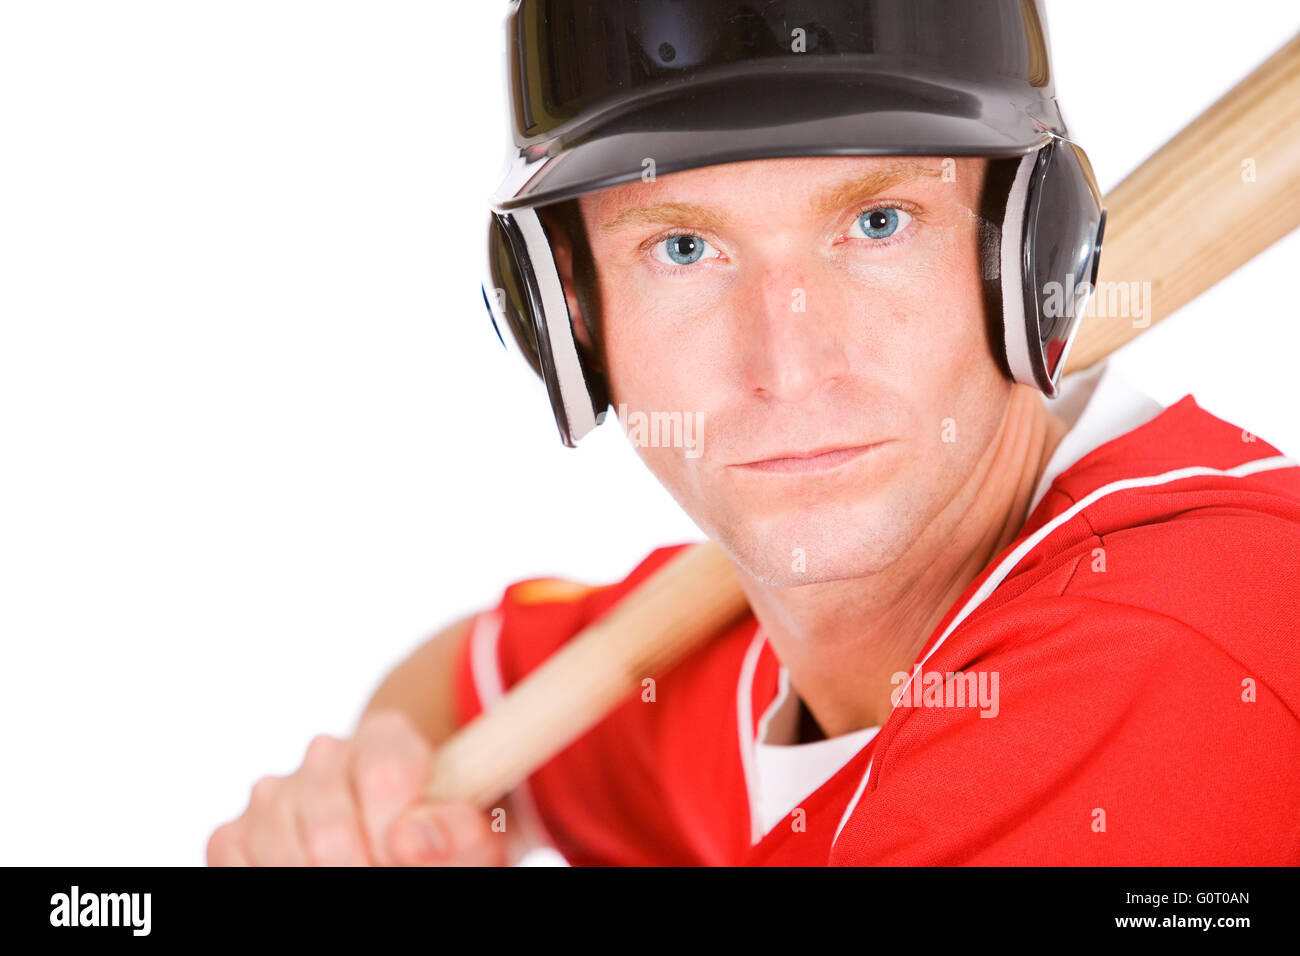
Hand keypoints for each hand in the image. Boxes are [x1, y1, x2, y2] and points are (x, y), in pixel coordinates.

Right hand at [206, 710, 505, 865]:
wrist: (408, 840)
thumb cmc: (447, 840)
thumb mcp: (478, 832)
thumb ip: (461, 831)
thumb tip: (412, 840)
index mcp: (386, 738)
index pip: (386, 776)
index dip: (402, 836)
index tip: (411, 862)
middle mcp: (325, 755)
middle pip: (329, 827)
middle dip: (363, 871)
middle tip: (387, 881)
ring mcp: (275, 793)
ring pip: (281, 851)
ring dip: (319, 881)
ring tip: (360, 877)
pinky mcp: (237, 833)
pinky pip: (236, 862)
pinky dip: (272, 882)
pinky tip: (314, 877)